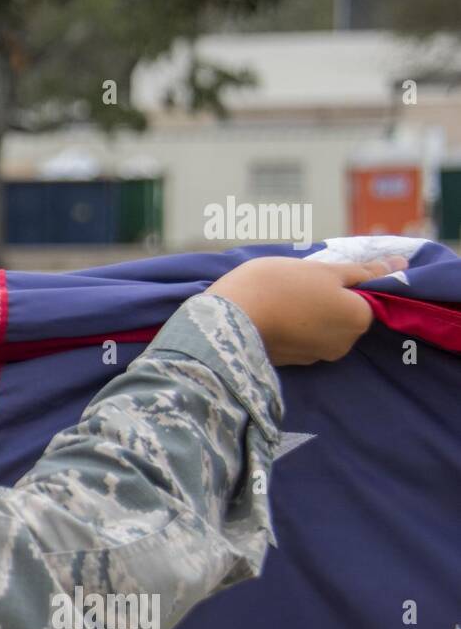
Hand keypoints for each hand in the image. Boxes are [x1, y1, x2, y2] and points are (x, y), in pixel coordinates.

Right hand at [205, 255, 406, 365]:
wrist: (226, 319)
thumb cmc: (278, 285)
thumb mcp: (323, 270)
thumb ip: (363, 272)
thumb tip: (402, 265)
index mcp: (358, 319)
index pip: (363, 297)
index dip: (342, 281)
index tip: (317, 274)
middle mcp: (343, 345)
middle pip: (341, 314)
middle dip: (324, 299)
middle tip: (295, 282)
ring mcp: (314, 357)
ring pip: (318, 327)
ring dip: (305, 313)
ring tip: (278, 297)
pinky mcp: (290, 363)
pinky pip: (298, 340)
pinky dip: (289, 326)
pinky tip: (269, 314)